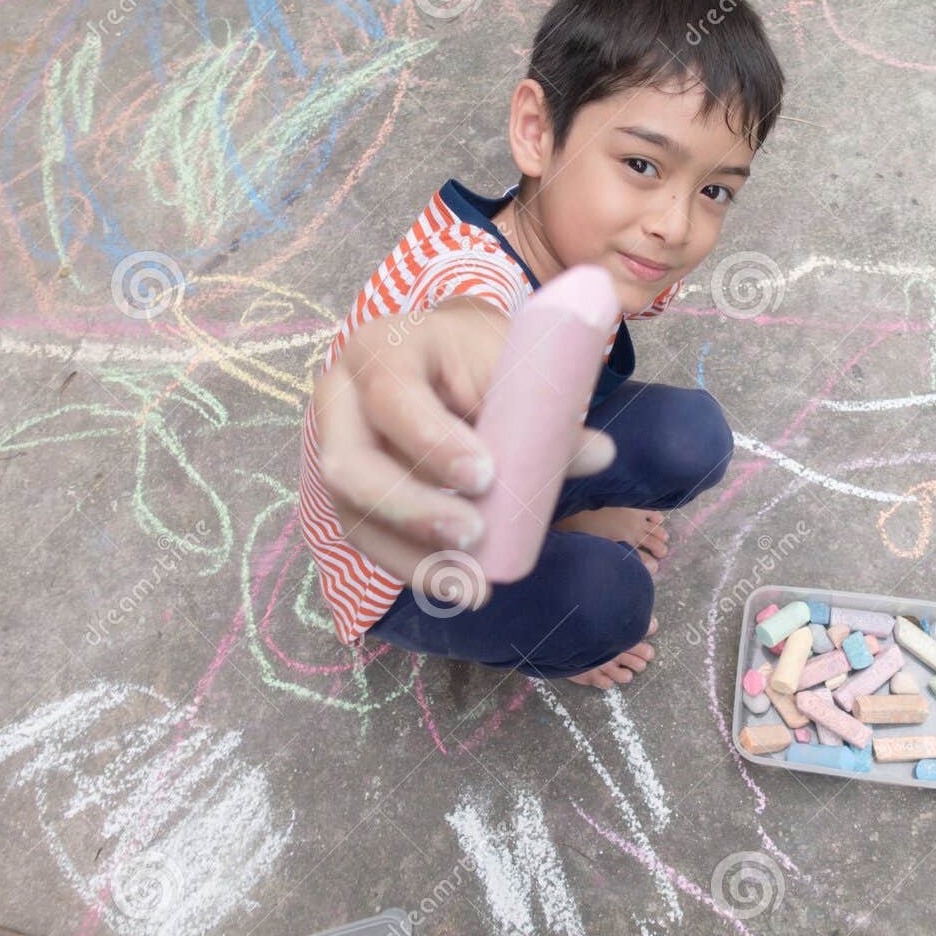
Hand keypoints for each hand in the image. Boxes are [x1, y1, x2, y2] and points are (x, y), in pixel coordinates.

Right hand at [313, 296, 616, 603]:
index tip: (485, 477)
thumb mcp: (509, 368)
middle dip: (413, 510)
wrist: (443, 361)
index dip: (433, 442)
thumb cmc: (478, 360)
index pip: (392, 396)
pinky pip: (368, 539)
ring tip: (472, 586)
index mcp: (385, 349)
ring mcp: (334, 449)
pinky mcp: (347, 493)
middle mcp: (343, 399)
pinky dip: (412, 566)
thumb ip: (546, 411)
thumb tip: (600, 454)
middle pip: (350, 466)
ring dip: (414, 556)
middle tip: (474, 536)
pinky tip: (455, 587)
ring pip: (355, 514)